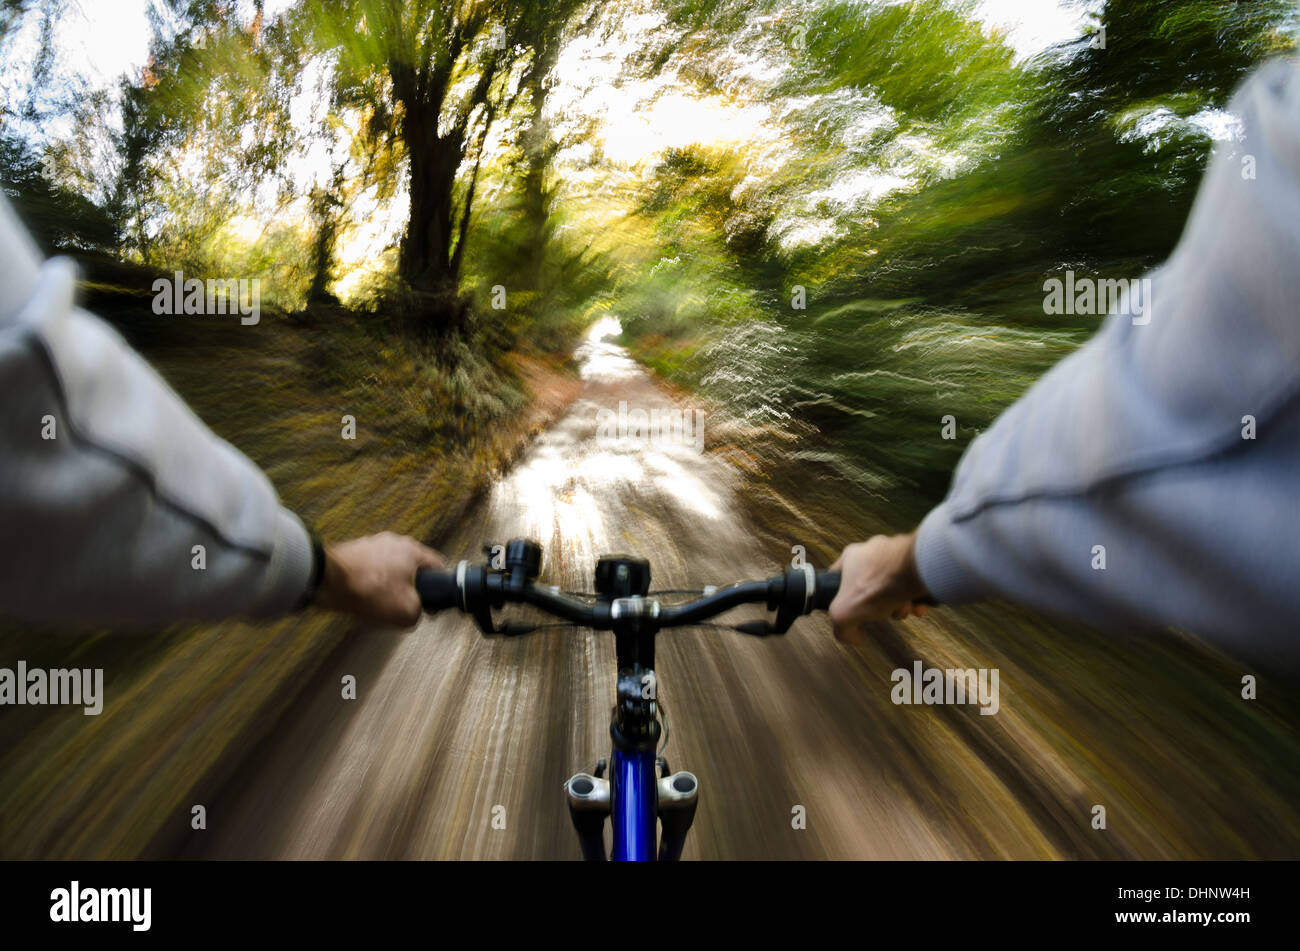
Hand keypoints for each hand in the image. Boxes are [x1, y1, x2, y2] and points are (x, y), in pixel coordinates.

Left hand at [314, 531, 444, 626]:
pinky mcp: (352, 551)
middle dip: (409, 589)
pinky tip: (361, 599)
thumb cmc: (369, 591)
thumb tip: (415, 612)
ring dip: (387, 587)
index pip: (438, 566)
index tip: (431, 602)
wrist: (325, 581)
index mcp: (412, 550)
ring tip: (377, 605)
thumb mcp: (407, 612)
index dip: (440, 588)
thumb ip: (420, 613)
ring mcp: (371, 544)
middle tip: (402, 606)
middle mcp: (393, 541)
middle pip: (412, 569)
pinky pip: (369, 571)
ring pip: (389, 570)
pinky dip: (368, 584)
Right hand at [828, 532, 929, 644]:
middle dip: (879, 606)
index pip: (838, 577)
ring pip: (893, 586)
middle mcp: (873, 550)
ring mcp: (896, 552)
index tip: (851, 611)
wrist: (914, 572)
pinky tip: (918, 607)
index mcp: (851, 556)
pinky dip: (916, 597)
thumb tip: (853, 637)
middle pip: (870, 586)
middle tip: (884, 614)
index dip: (842, 597)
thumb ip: (841, 629)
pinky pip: (914, 582)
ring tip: (904, 609)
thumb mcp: (843, 615)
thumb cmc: (875, 587)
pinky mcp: (917, 558)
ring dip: (899, 604)